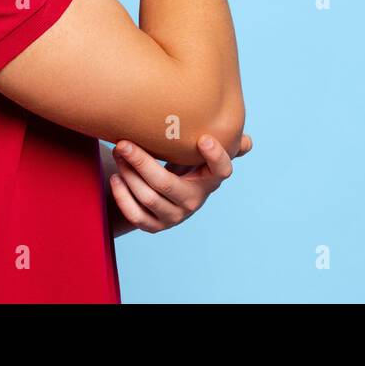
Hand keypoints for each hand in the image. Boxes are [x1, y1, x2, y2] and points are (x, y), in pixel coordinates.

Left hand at [106, 132, 252, 233]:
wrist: (162, 196)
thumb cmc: (183, 167)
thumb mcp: (199, 157)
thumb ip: (219, 147)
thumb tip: (249, 143)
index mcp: (209, 181)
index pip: (220, 171)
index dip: (214, 157)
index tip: (203, 138)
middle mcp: (194, 201)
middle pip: (166, 184)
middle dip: (142, 162)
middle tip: (124, 142)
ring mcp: (174, 217)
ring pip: (148, 198)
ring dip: (128, 174)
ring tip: (118, 154)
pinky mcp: (155, 227)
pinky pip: (135, 215)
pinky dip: (123, 196)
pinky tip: (116, 178)